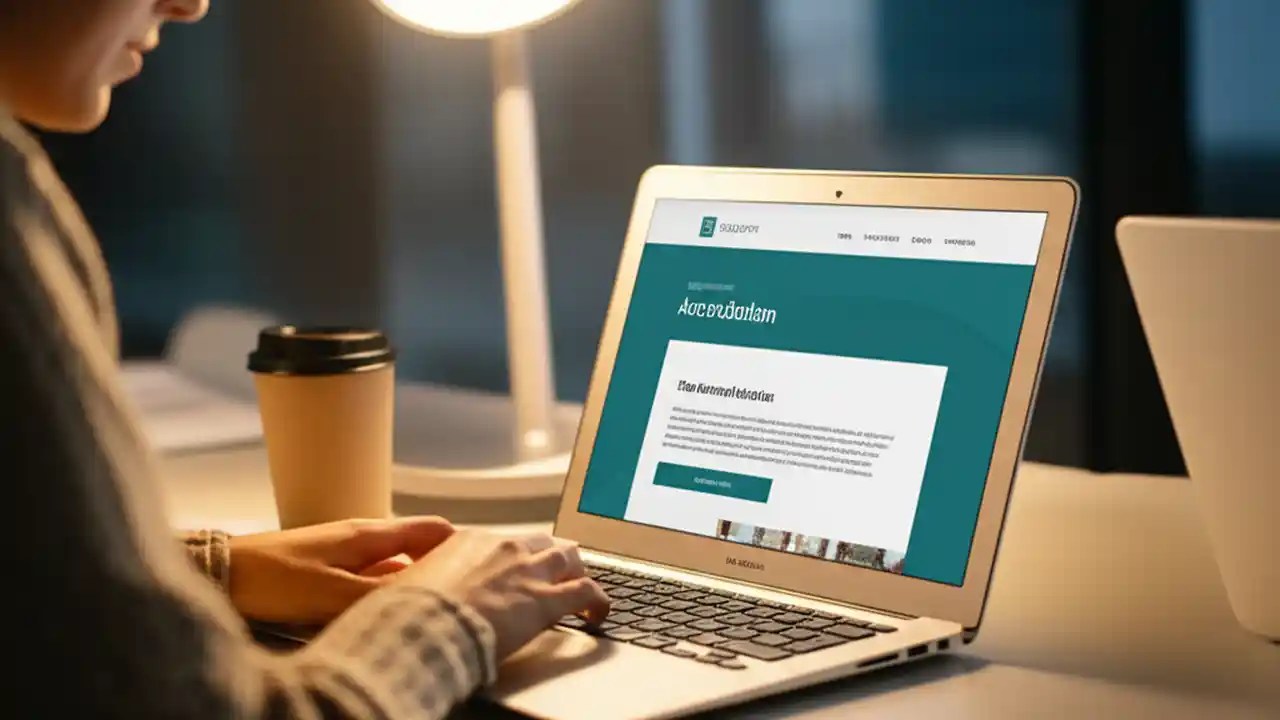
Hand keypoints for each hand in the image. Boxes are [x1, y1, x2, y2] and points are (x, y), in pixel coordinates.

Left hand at [229, 517, 453, 624]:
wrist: (221, 574)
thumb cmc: (274, 578)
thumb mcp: (332, 593)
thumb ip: (381, 594)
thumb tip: (429, 597)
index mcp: (371, 534)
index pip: (433, 531)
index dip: (461, 547)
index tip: (482, 569)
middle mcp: (363, 539)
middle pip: (416, 552)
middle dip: (439, 573)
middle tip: (460, 600)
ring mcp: (345, 555)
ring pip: (393, 571)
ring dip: (409, 589)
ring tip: (427, 614)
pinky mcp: (327, 573)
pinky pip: (368, 583)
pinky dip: (382, 598)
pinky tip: (381, 619)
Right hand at [397, 529, 610, 658]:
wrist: (424, 627)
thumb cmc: (410, 611)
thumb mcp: (408, 584)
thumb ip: (420, 579)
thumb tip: (409, 586)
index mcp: (470, 540)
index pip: (503, 542)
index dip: (513, 557)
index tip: (513, 570)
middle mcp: (505, 547)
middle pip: (542, 541)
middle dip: (551, 557)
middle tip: (554, 574)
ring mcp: (529, 571)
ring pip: (569, 556)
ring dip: (575, 571)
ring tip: (579, 589)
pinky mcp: (547, 600)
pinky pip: (586, 592)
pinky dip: (597, 601)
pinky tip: (598, 615)